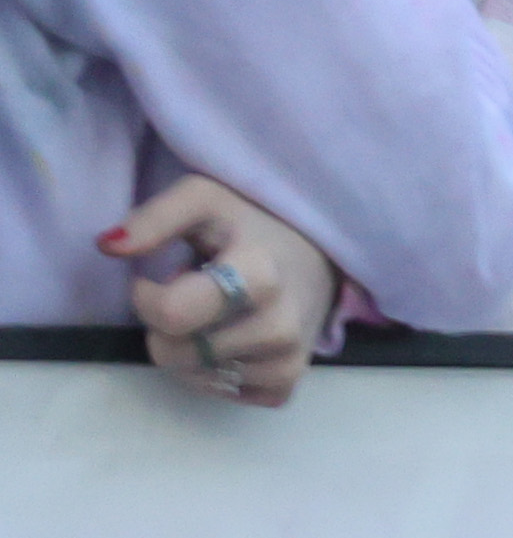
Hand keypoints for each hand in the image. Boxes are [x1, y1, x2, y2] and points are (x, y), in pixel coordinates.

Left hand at [100, 174, 339, 406]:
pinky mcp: (286, 384)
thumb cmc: (254, 224)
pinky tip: (234, 339)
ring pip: (192, 377)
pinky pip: (221, 394)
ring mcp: (286, 359)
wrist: (322, 251)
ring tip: (218, 312)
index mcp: (261, 274)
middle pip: (173, 353)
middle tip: (196, 292)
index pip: (171, 315)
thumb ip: (156, 218)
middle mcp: (279, 325)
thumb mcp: (205, 201)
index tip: (164, 275)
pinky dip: (214, 372)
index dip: (148, 298)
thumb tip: (108, 246)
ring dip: (189, 348)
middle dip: (167, 325)